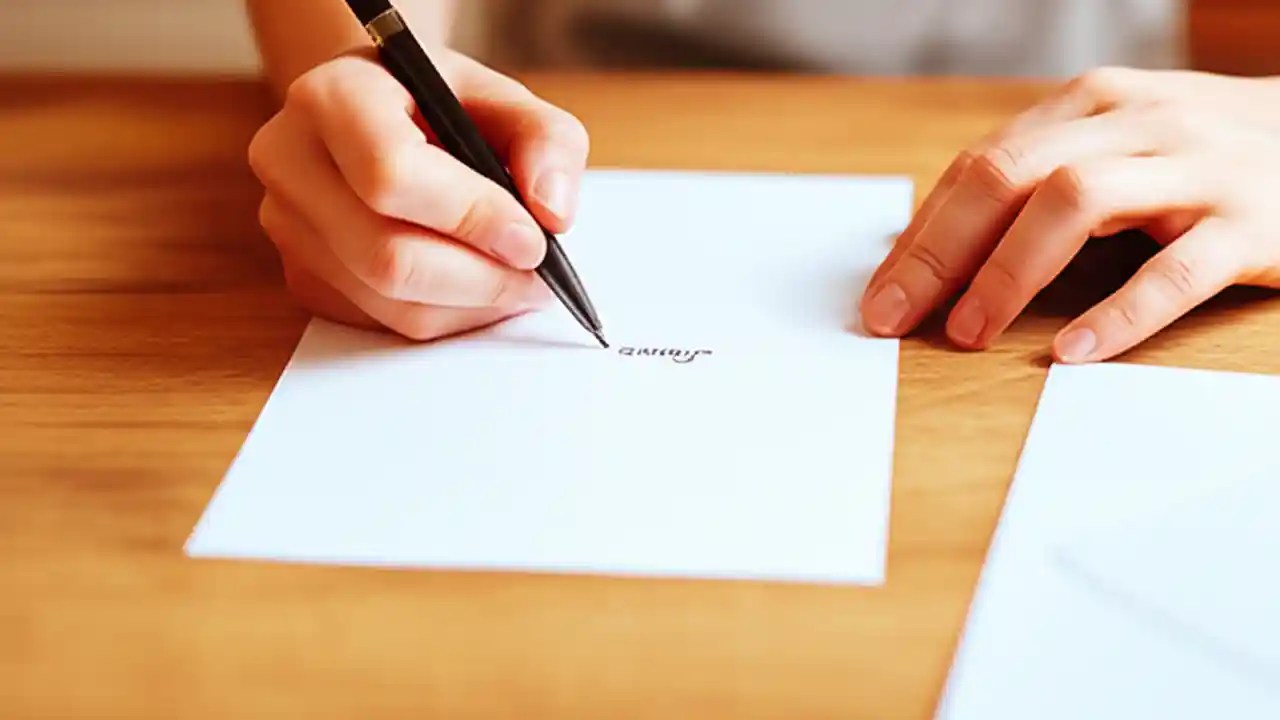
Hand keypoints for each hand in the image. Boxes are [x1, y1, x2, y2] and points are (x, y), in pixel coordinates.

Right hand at [248, 48, 588, 339]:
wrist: (379, 114)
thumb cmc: (439, 105)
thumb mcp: (503, 98)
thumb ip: (546, 141)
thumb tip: (552, 214)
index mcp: (334, 97)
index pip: (391, 173)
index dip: (471, 217)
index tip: (532, 239)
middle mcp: (290, 160)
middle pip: (387, 256)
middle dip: (481, 279)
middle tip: (538, 278)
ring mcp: (288, 224)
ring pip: (388, 301)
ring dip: (470, 307)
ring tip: (517, 284)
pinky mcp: (302, 275)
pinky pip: (380, 323)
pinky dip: (445, 317)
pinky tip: (475, 290)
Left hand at [860, 68, 1279, 362]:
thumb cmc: (1199, 158)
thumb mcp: (1114, 147)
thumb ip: (1032, 180)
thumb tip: (921, 240)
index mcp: (1090, 104)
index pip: (981, 165)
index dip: (921, 232)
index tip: (880, 292)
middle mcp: (1135, 121)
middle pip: (1010, 175)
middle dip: (939, 251)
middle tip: (895, 315)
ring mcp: (1195, 167)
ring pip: (1077, 202)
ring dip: (1009, 271)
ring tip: (969, 332)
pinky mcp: (1251, 223)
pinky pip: (1175, 270)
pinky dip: (1119, 312)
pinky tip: (1073, 350)